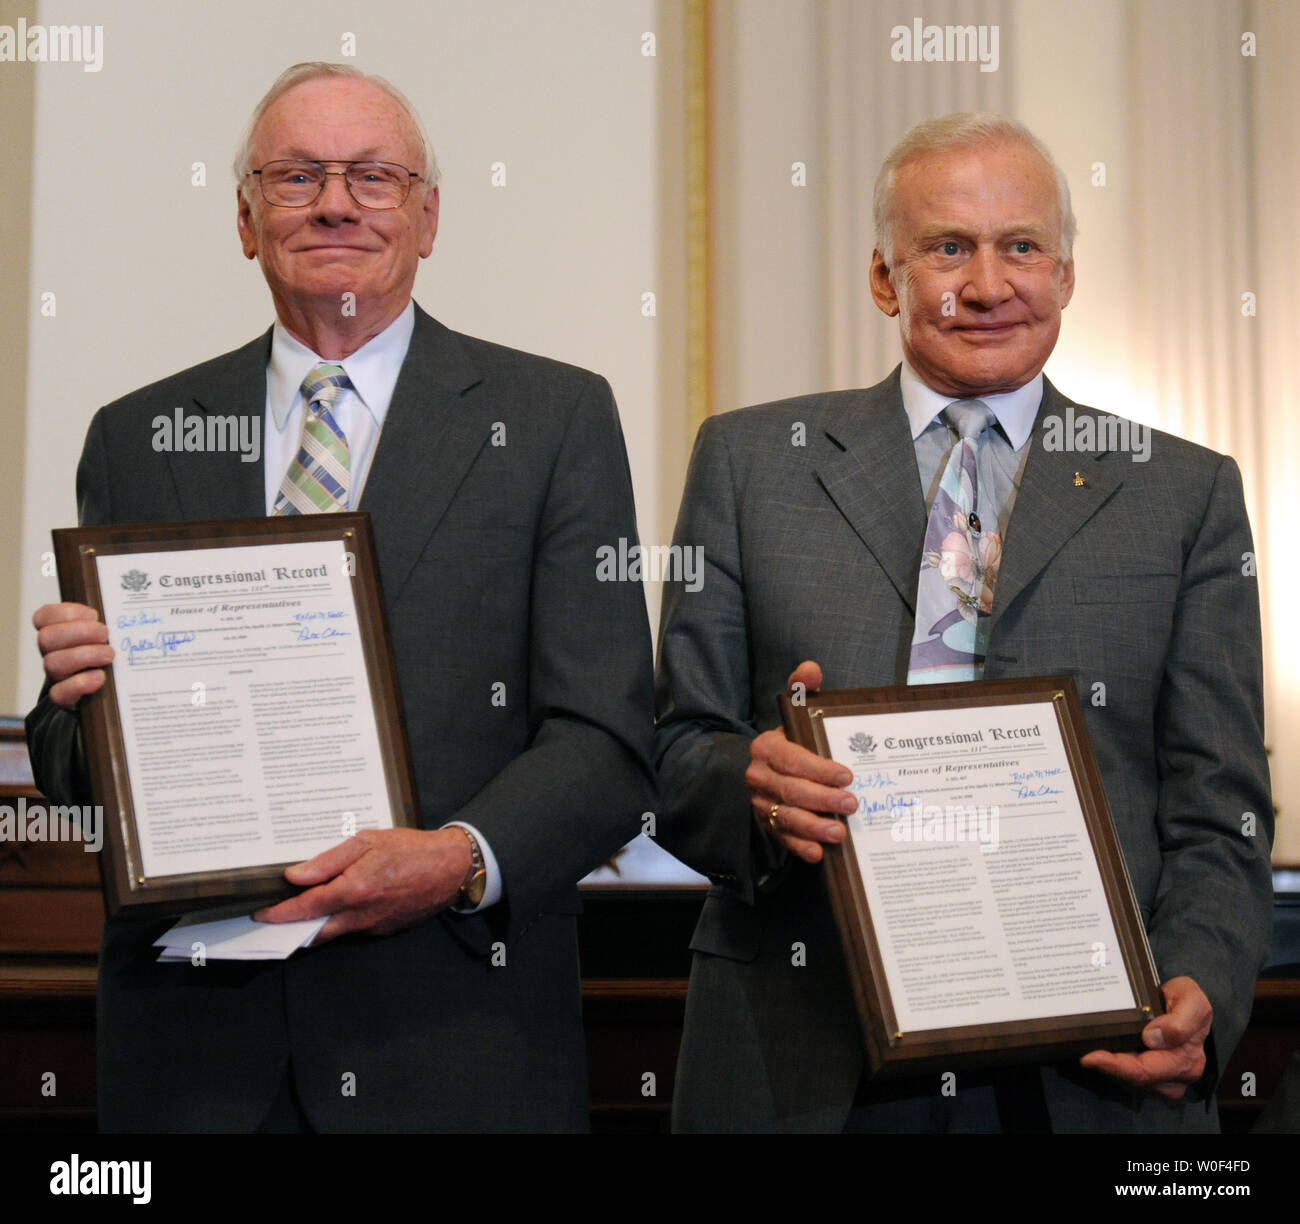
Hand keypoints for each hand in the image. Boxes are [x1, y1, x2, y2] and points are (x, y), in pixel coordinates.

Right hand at [33, 602, 113, 709]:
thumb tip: (131, 609)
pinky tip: (100, 677)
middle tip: (105, 634)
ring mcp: (57, 676)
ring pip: (52, 663)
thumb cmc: (109, 656)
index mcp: (58, 634)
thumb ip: (108, 623)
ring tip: (110, 655)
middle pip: (46, 638)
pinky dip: (80, 684)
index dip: (66, 612)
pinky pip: (59, 693)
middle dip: (80, 631)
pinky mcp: (65, 698)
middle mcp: (53, 653)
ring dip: (85, 655)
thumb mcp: (107, 636)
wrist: (108, 694)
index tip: (93, 615)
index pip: (44, 617)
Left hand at [254, 827, 473, 944]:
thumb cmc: (411, 849)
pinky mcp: (385, 930)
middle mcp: (360, 915)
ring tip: (301, 912)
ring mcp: (373, 926)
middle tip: (273, 921)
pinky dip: (340, 922)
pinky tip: (339, 906)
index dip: (280, 913)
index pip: (305, 908)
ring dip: (315, 926)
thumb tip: (296, 875)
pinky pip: (354, 930)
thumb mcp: (367, 842)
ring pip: (334, 933)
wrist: (451, 868)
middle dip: (291, 929)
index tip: (261, 914)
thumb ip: (329, 860)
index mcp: (353, 890)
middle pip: (314, 932)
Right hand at [746, 660, 855, 863]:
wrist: (770, 766)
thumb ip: (802, 689)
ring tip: (840, 833)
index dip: (819, 769)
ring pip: (786, 817)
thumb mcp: (797, 712)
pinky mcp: (768, 823)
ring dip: (813, 827)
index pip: (792, 759)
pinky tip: (818, 853)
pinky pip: (782, 838)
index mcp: (766, 748)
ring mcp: (762, 802)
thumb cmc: (794, 740)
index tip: (846, 775)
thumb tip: (811, 669)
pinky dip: (800, 847)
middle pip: (791, 791)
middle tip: (852, 804)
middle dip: (822, 799)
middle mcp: (759, 776)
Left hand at [1079, 976, 1211, 1099]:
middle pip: (1135, 1081)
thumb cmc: (1188, 1002)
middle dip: (1108, 1069)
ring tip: (1091, 1055)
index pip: (1146, 1071)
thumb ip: (1180, 1021)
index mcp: (1187, 1061)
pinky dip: (1115, 1070)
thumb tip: (1154, 1037)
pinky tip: (1102, 1057)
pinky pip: (1130, 1080)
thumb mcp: (1193, 1002)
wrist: (1187, 1005)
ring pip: (1130, 1083)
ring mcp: (1165, 1080)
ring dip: (1110, 1071)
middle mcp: (1177, 1076)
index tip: (1091, 1057)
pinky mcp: (1154, 1078)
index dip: (1116, 1066)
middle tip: (1084, 1056)